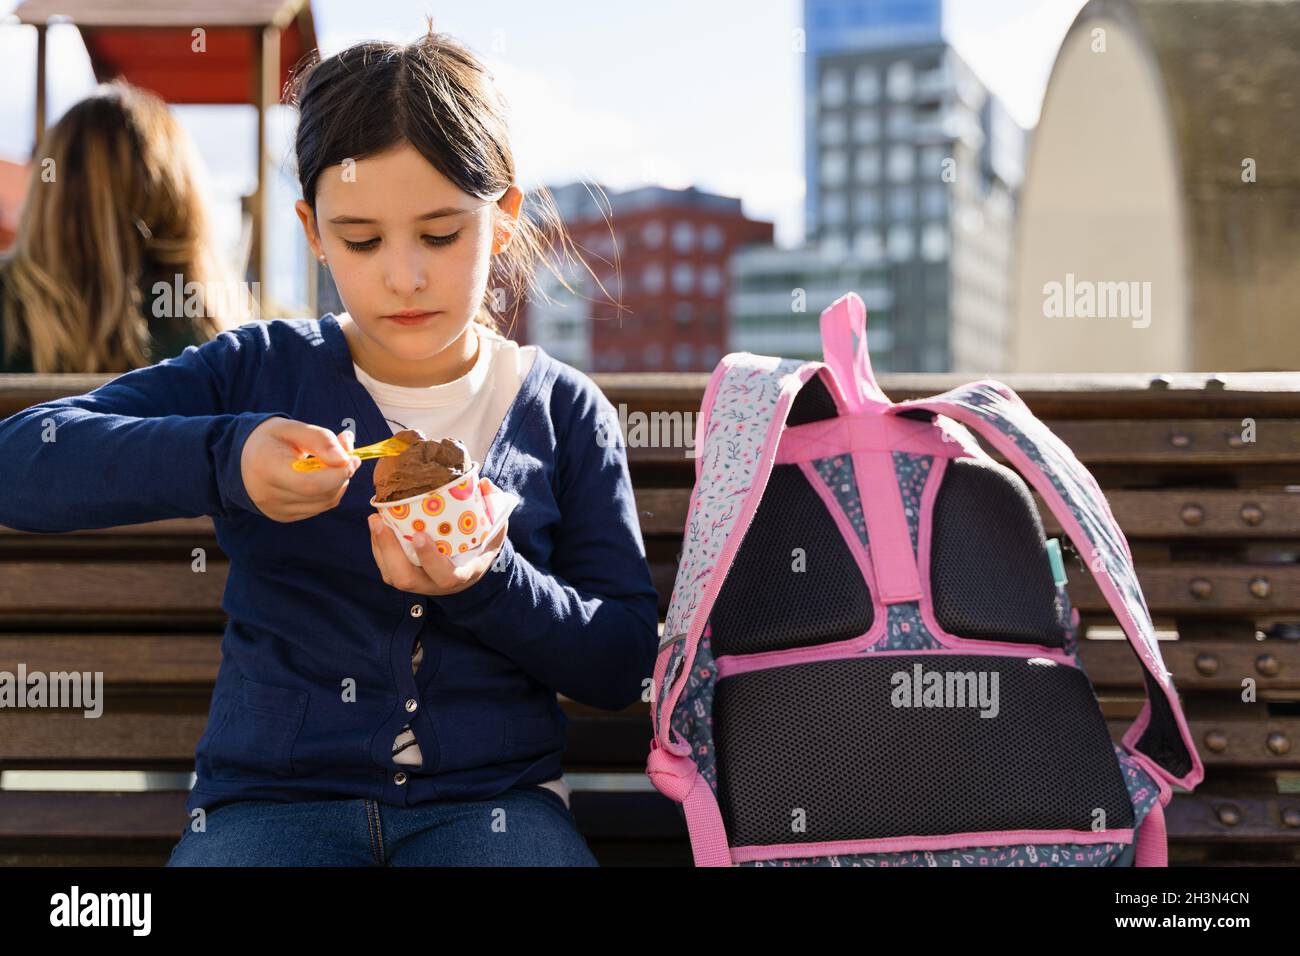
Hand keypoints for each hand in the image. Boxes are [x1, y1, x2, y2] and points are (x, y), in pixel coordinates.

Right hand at [240, 418, 360, 521]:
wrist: (241, 458)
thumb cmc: (269, 439)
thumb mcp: (292, 428)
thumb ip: (320, 439)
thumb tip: (345, 458)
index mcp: (267, 469)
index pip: (311, 483)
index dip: (338, 472)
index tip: (351, 456)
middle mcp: (269, 496)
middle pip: (322, 494)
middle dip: (343, 474)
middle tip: (347, 454)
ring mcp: (276, 510)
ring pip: (325, 502)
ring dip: (339, 483)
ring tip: (333, 462)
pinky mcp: (284, 516)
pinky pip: (318, 507)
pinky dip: (329, 491)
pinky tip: (322, 476)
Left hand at [368, 511, 508, 594]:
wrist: (471, 568)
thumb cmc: (482, 546)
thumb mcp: (495, 528)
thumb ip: (493, 506)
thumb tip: (483, 483)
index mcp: (462, 575)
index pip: (445, 576)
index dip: (430, 558)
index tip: (419, 535)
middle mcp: (436, 585)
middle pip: (406, 579)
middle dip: (390, 551)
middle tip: (380, 521)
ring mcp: (418, 584)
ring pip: (392, 574)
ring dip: (380, 546)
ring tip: (375, 519)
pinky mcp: (404, 578)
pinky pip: (386, 567)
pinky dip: (379, 546)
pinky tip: (377, 524)